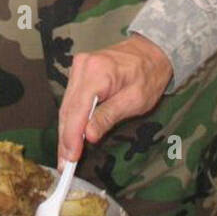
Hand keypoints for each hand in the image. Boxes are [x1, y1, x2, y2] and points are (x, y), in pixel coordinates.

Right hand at [57, 35, 172, 163]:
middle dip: (65, 138)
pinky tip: (71, 135)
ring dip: (66, 131)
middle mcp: (82, 67)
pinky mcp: (79, 71)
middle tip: (64, 164)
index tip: (69, 159)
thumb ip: (109, 116)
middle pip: (67, 109)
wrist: (151, 51)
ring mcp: (79, 67)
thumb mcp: (135, 100)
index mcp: (96, 72)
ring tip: (66, 155)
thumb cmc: (148, 75)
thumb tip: (88, 135)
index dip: (71, 137)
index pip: (77, 110)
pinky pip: (71, 99)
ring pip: (66, 105)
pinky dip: (71, 118)